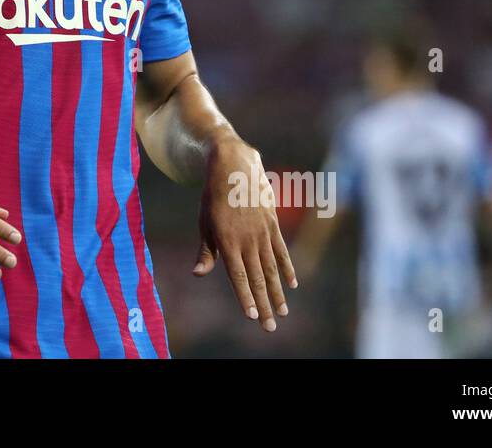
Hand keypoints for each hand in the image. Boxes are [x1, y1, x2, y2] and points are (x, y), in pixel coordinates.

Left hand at [193, 134, 296, 331]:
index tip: (252, 316)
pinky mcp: (273, 224)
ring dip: (278, 292)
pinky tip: (293, 284)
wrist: (234, 165)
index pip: (238, 276)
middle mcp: (248, 239)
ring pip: (272, 268)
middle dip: (265, 304)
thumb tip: (198, 274)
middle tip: (270, 326)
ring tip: (283, 311)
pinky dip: (288, 268)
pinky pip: (282, 250)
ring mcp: (263, 232)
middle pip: (257, 277)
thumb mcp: (205, 222)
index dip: (246, 297)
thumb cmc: (214, 196)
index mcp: (228, 241)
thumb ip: (206, 251)